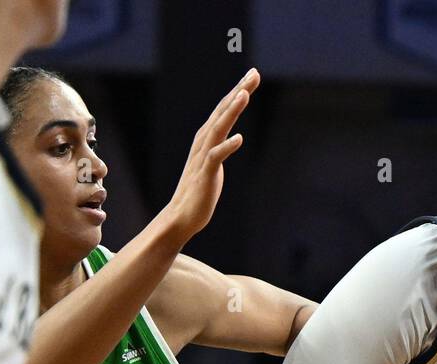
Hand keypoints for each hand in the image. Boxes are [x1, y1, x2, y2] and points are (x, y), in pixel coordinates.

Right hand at [164, 68, 259, 241]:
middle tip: (254, 74)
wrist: (182, 215)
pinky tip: (239, 139)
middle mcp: (204, 142)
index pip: (224, 110)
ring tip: (245, 95)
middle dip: (238, 92)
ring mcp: (203, 157)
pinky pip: (216, 158)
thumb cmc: (200, 190)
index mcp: (207, 138)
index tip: (253, 74)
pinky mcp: (205, 175)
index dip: (238, 91)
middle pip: (223, 112)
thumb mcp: (213, 162)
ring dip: (231, 112)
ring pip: (218, 129)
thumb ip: (220, 146)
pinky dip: (226, 147)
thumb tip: (230, 135)